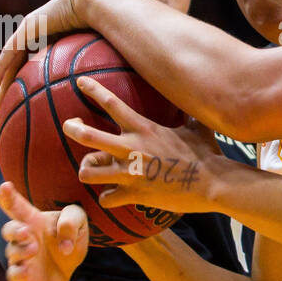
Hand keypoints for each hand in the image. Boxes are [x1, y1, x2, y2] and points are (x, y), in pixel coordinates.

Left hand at [0, 0, 123, 104]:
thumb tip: (121, 88)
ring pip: (12, 58)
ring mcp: (33, 29)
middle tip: (9, 103)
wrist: (98, 1)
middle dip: (14, 82)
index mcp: (58, 39)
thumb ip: (103, 66)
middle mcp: (43, 34)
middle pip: (23, 62)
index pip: (41, 63)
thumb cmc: (109, 24)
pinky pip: (11, 52)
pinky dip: (1, 68)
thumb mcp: (103, 50)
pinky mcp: (28, 28)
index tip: (31, 98)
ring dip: (3, 78)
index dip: (34, 80)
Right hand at [0, 183, 88, 280]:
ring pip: (12, 251)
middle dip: (14, 230)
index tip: (5, 186)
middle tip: (26, 232)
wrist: (69, 270)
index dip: (8, 196)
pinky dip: (17, 272)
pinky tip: (25, 270)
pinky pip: (14, 274)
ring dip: (21, 250)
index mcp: (33, 220)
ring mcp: (20, 257)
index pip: (17, 206)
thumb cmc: (69, 240)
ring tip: (34, 249)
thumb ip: (72, 222)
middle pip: (9, 229)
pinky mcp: (22, 276)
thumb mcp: (79, 224)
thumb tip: (64, 242)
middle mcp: (23, 237)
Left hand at [65, 77, 219, 214]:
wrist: (212, 183)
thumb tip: (201, 100)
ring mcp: (130, 172)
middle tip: (69, 125)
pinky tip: (112, 197)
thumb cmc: (207, 154)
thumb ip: (191, 116)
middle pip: (88, 135)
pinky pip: (106, 199)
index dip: (93, 90)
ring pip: (87, 172)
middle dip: (72, 128)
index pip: (112, 103)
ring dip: (88, 171)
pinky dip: (107, 198)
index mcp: (144, 129)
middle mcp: (131, 148)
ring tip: (92, 172)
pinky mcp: (133, 194)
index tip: (79, 82)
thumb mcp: (199, 129)